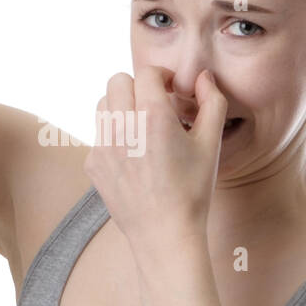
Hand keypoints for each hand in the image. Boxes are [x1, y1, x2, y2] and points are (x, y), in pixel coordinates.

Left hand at [84, 66, 227, 260]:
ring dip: (122, 106)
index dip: (162, 76)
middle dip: (137, 86)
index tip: (172, 90)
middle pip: (117, 80)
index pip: (147, 73)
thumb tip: (204, 78)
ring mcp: (103, 145)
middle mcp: (122, 127)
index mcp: (152, 117)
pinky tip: (134, 155)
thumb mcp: (211, 144)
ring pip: (104, 104)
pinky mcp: (93, 163)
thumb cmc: (192, 190)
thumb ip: (212, 103)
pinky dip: (115, 135)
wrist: (164, 233)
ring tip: (142, 127)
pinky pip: (100, 134)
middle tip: (155, 104)